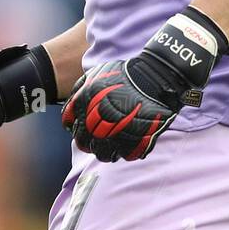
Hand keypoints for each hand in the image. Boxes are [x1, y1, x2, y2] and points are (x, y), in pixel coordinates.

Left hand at [60, 8, 228, 162]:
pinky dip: (123, 152)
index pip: (71, 125)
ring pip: (102, 153)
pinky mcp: (137, 140)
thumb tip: (69, 116)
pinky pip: (123, 155)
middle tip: (96, 139)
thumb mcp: (96, 75)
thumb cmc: (127, 75)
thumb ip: (80, 92)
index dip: (75, 128)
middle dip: (88, 142)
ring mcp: (118, 130)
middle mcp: (100, 117)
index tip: (81, 128)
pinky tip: (126, 143)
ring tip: (111, 144)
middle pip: (84, 142)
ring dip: (104, 151)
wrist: (159, 75)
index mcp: (88, 100)